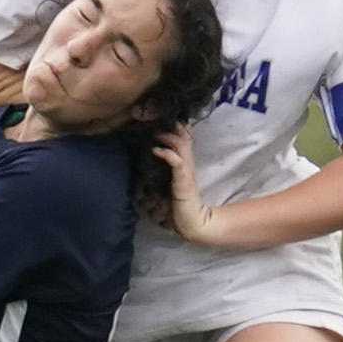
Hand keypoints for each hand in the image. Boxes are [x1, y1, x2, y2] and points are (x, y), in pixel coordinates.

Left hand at [152, 125, 219, 244]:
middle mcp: (187, 164)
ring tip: (155, 133)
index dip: (176, 127)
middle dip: (171, 126)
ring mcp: (186, 171)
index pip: (184, 138)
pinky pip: (176, 161)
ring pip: (180, 145)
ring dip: (167, 137)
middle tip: (156, 121)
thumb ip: (164, 172)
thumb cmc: (179, 205)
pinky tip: (156, 150)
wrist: (191, 221)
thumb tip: (151, 161)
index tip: (162, 120)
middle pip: (183, 137)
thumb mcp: (170, 183)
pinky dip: (166, 153)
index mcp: (185, 163)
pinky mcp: (183, 180)